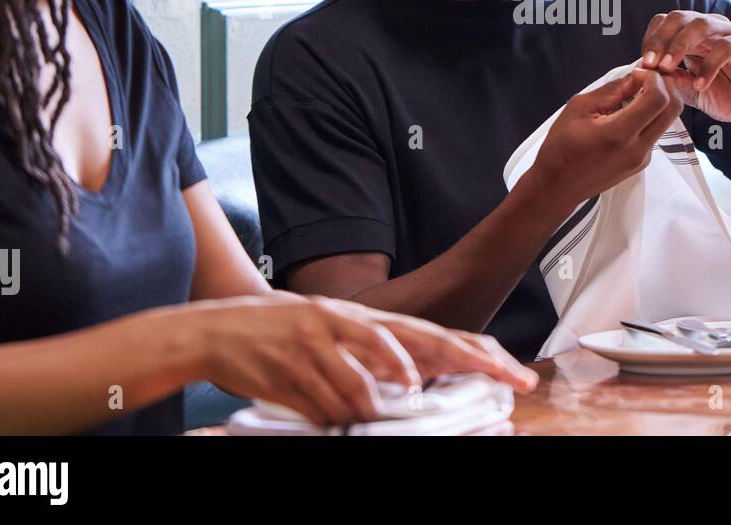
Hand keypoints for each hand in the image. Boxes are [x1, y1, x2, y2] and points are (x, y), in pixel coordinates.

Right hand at [195, 293, 535, 425]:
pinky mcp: (298, 359)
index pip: (434, 335)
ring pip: (374, 383)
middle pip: (425, 340)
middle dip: (470, 360)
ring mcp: (327, 339)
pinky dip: (342, 409)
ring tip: (381, 408)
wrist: (218, 328)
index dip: (476, 352)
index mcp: (367, 320)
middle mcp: (355, 323)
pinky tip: (355, 405)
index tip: (512, 372)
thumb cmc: (281, 338)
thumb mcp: (334, 341)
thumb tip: (411, 391)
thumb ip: (372, 365)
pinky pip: (333, 395)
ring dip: (377, 407)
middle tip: (504, 379)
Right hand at [528, 68, 684, 208]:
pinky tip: (627, 115)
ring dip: (658, 102)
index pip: (658, 99)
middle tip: (647, 78)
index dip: (654, 79)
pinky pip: (655, 134)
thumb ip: (611, 90)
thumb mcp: (579, 108)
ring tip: (635, 94)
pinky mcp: (642, 163)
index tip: (637, 74)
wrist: (558, 186)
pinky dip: (649, 118)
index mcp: (620, 133)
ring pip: (667, 121)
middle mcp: (638, 148)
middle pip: (673, 109)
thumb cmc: (561, 148)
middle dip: (666, 87)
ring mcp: (643, 158)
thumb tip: (635, 78)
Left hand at [640, 11, 730, 121]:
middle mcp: (712, 28)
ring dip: (679, 46)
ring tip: (667, 69)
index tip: (643, 64)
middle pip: (679, 18)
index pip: (666, 22)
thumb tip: (646, 72)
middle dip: (660, 40)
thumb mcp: (693, 92)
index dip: (651, 39)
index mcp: (693, 35)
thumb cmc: (728, 95)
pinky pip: (726, 47)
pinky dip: (709, 66)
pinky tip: (701, 85)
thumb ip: (674, 82)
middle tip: (650, 64)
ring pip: (701, 25)